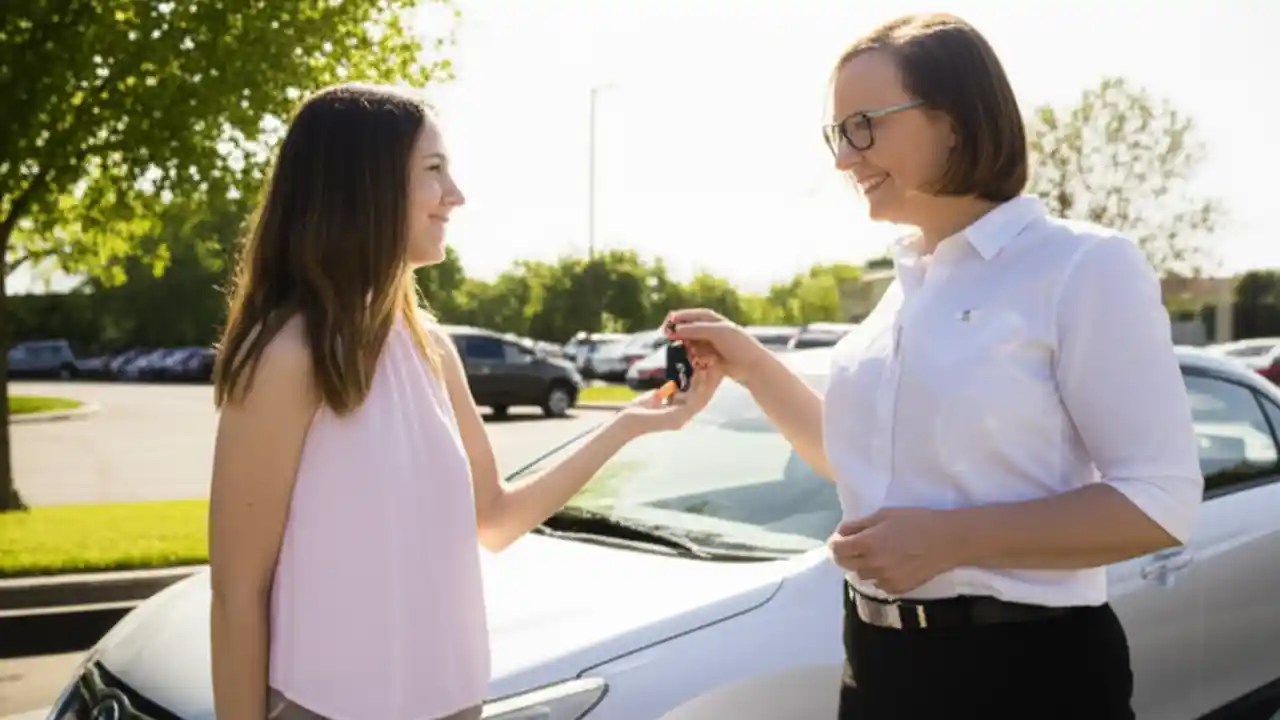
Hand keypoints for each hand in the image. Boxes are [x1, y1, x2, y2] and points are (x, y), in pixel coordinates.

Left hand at [617, 362, 723, 433]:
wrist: (627, 421)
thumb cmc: (639, 410)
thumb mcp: (656, 397)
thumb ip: (667, 393)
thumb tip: (673, 385)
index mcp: (680, 413)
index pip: (699, 397)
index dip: (706, 383)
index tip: (710, 368)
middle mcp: (684, 417)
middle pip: (704, 397)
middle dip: (712, 381)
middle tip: (718, 364)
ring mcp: (682, 418)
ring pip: (702, 398)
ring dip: (709, 382)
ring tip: (713, 366)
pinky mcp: (678, 417)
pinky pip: (694, 401)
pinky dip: (700, 386)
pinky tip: (702, 373)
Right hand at [662, 308, 767, 382]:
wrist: (752, 366)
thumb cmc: (737, 345)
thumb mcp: (716, 332)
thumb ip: (695, 329)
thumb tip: (674, 329)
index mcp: (713, 320)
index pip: (692, 315)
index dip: (679, 318)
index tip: (667, 323)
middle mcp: (711, 331)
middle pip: (689, 329)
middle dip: (679, 333)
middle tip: (667, 338)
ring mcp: (710, 345)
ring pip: (690, 344)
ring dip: (685, 347)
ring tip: (682, 351)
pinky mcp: (710, 359)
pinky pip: (695, 356)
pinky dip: (691, 357)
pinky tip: (691, 360)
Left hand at [827, 508, 964, 595]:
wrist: (946, 542)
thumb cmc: (916, 522)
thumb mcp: (884, 515)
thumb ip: (859, 525)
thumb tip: (841, 532)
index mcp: (867, 543)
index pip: (837, 549)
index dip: (835, 543)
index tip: (839, 538)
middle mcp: (872, 564)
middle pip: (845, 564)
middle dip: (845, 554)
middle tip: (855, 546)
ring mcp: (884, 579)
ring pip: (861, 575)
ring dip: (862, 565)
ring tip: (878, 554)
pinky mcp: (896, 589)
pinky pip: (878, 584)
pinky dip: (878, 575)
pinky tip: (891, 564)